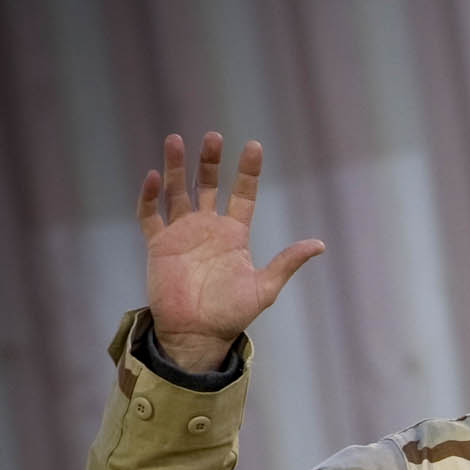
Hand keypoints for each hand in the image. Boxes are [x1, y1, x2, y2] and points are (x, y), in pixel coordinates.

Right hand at [138, 133, 324, 373]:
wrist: (198, 333)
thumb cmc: (232, 314)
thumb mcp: (265, 287)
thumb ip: (287, 262)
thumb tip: (319, 244)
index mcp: (234, 234)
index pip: (242, 194)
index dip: (247, 171)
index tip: (253, 146)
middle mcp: (207, 228)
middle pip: (207, 185)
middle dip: (209, 162)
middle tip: (213, 136)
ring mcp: (181, 234)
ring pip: (176, 192)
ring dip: (176, 168)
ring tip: (176, 140)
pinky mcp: (158, 245)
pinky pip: (150, 215)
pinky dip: (150, 197)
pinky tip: (153, 177)